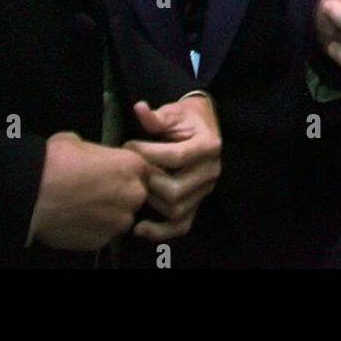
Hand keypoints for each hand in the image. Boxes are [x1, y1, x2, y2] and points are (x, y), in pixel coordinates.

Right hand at [29, 131, 150, 250]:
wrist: (32, 194)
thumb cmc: (56, 160)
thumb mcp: (78, 142)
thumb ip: (97, 152)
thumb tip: (93, 158)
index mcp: (133, 165)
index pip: (144, 170)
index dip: (128, 173)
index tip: (113, 174)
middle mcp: (133, 194)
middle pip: (136, 195)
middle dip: (121, 194)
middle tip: (98, 192)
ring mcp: (119, 221)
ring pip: (121, 217)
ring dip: (110, 214)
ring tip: (86, 208)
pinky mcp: (103, 241)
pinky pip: (104, 234)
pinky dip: (94, 229)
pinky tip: (77, 221)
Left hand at [123, 96, 221, 239]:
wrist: (203, 128)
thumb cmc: (186, 119)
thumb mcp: (174, 112)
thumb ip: (157, 116)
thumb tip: (139, 109)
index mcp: (208, 145)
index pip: (176, 157)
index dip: (148, 153)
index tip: (129, 144)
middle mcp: (211, 171)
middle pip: (176, 190)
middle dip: (148, 181)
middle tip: (132, 169)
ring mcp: (205, 191)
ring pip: (176, 210)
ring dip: (150, 201)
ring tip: (136, 186)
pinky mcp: (197, 204)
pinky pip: (180, 226)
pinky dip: (159, 232)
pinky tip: (138, 227)